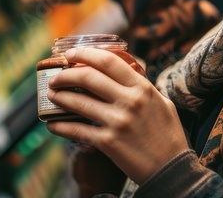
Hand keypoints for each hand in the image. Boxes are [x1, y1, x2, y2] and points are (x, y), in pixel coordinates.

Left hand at [45, 47, 190, 183]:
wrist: (171, 169)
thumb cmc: (168, 135)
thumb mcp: (162, 103)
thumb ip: (143, 89)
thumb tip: (125, 76)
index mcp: (142, 88)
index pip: (109, 61)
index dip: (85, 54)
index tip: (70, 53)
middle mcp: (129, 101)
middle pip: (88, 77)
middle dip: (65, 75)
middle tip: (55, 78)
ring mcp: (117, 122)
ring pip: (78, 102)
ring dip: (59, 97)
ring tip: (51, 96)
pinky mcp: (108, 143)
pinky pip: (77, 130)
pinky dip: (60, 126)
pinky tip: (52, 124)